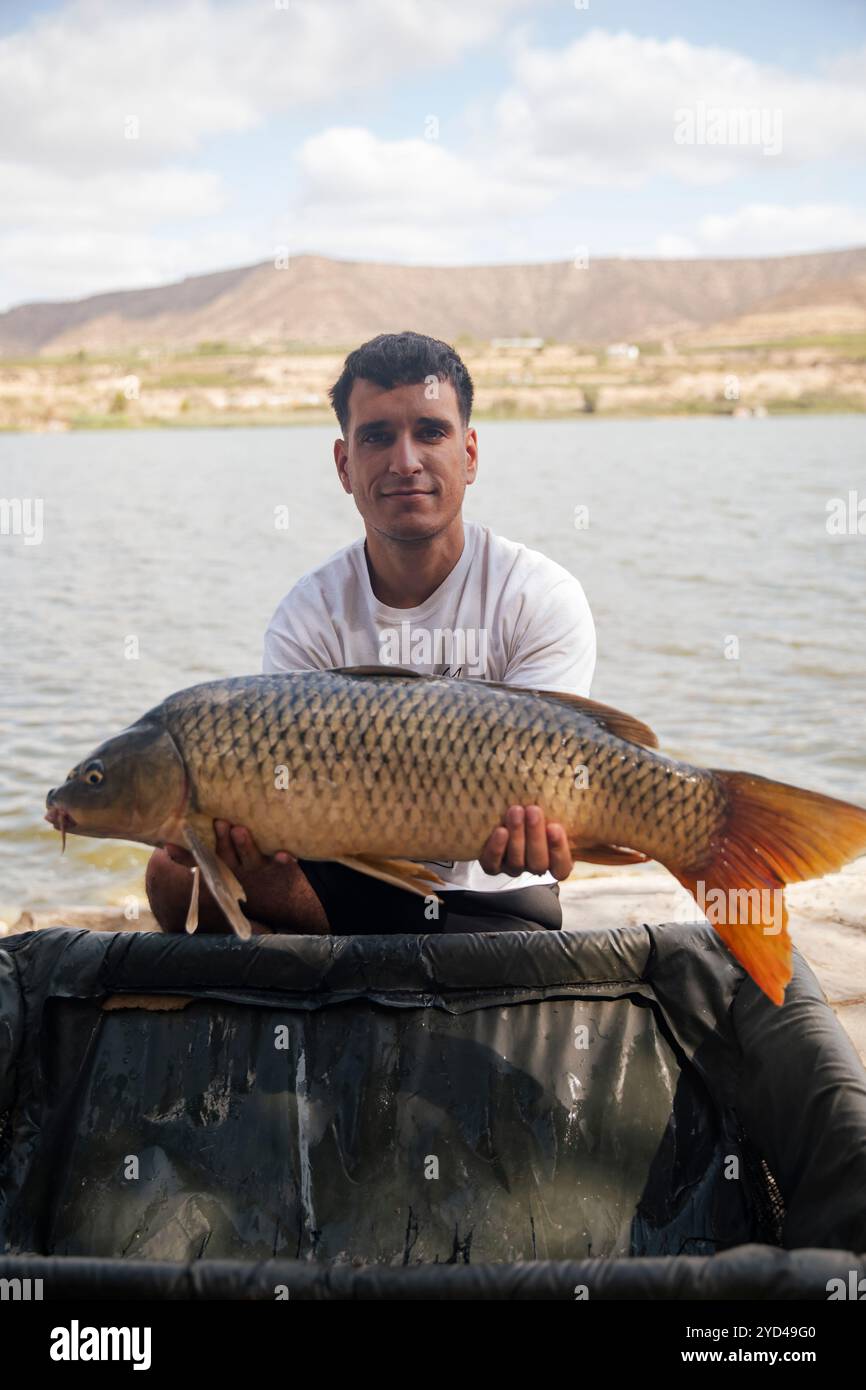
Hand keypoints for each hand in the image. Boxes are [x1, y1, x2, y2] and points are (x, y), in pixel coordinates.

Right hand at [164, 823, 298, 924]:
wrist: (280, 899)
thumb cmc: (243, 873)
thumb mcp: (221, 866)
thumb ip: (197, 855)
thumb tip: (167, 844)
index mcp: (221, 871)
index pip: (200, 861)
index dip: (184, 856)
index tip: (168, 846)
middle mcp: (237, 873)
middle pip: (226, 858)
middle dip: (221, 842)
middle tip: (218, 823)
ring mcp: (257, 872)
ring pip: (249, 860)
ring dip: (245, 846)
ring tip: (239, 830)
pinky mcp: (278, 871)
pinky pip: (280, 867)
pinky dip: (282, 862)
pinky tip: (285, 855)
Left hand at [479, 804, 572, 879]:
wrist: (501, 807)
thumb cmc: (534, 806)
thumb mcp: (553, 805)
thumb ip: (565, 804)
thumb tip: (587, 780)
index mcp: (554, 858)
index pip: (562, 867)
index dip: (559, 850)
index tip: (555, 827)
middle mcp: (534, 865)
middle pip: (538, 864)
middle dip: (536, 837)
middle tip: (533, 810)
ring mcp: (513, 867)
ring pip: (517, 863)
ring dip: (517, 837)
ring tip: (516, 811)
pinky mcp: (492, 864)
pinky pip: (493, 865)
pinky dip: (496, 849)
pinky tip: (500, 831)